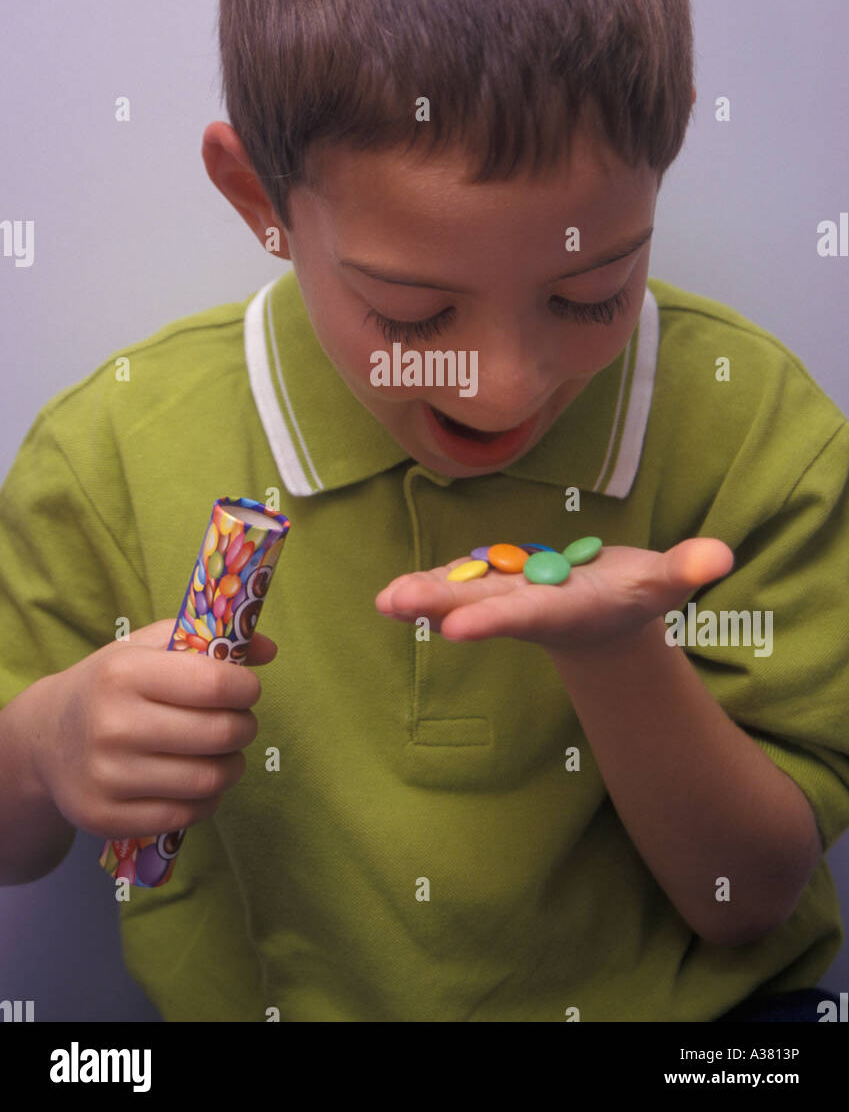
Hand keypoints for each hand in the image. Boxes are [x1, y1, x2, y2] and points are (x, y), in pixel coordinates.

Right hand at [33, 619, 278, 838]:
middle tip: (240, 723)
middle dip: (244, 727)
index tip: (247, 689)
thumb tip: (269, 650)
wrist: (45, 737)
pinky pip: (185, 815)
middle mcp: (112, 726)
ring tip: (226, 753)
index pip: (212, 684)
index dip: (245, 688)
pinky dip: (208, 800)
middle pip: (217, 734)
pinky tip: (200, 781)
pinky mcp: (106, 817)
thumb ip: (207, 639)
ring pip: (207, 780)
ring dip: (233, 766)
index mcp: (123, 675)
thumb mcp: (147, 648)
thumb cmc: (110, 685)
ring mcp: (107, 777)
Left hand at [375, 539, 734, 655]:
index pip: (525, 614)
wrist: (607, 615)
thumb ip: (687, 569)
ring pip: (460, 596)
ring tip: (384, 601)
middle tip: (396, 604)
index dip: (493, 618)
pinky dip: (430, 585)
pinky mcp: (495, 584)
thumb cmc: (637, 595)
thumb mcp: (664, 582)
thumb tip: (721, 555)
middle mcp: (528, 607)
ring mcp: (506, 597)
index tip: (459, 628)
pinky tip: (392, 592)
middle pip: (479, 606)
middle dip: (440, 606)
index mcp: (563, 608)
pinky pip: (458, 583)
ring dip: (423, 597)